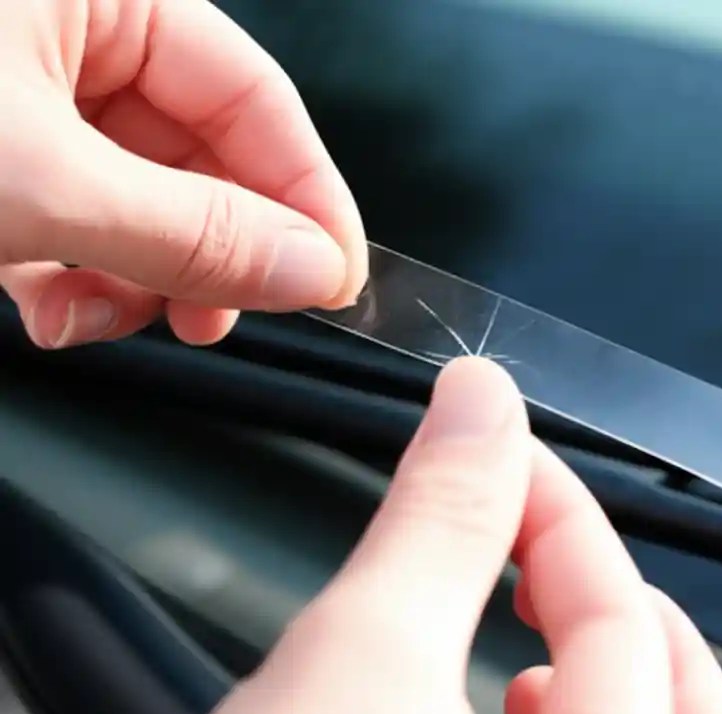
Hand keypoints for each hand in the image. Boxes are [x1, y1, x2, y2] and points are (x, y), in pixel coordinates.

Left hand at [0, 0, 365, 348]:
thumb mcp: (41, 182)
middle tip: (216, 318)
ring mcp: (19, 90)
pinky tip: (54, 309)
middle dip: (202, 257)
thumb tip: (312, 267)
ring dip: (129, 281)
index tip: (334, 279)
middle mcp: (67, 30)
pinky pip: (66, 216)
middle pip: (197, 157)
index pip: (252, 94)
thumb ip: (191, 231)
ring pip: (133, 200)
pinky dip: (68, 277)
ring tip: (99, 318)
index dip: (306, 196)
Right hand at [210, 358, 721, 713]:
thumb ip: (439, 516)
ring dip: (595, 673)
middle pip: (680, 690)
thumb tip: (481, 398)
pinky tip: (507, 711)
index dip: (557, 507)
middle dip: (609, 600)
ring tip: (524, 646)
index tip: (493, 443)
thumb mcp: (357, 656)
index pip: (625, 619)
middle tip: (536, 545)